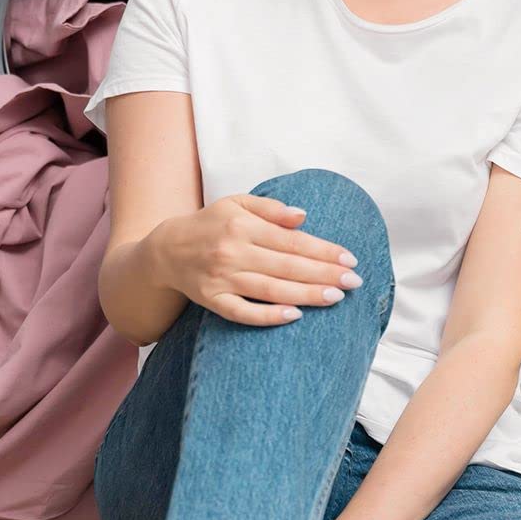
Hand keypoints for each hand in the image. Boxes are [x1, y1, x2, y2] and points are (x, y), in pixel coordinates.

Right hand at [148, 193, 361, 326]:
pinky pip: (243, 313)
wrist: (166, 250)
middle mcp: (232, 252)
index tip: (350, 260)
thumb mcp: (237, 203)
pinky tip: (294, 316)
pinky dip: (268, 316)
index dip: (323, 251)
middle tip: (354, 282)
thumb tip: (303, 216)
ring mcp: (221, 279)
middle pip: (287, 266)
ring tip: (335, 297)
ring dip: (306, 295)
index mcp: (242, 225)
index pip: (292, 241)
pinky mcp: (211, 301)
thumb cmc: (212, 224)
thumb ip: (271, 208)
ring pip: (271, 290)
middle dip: (324, 274)